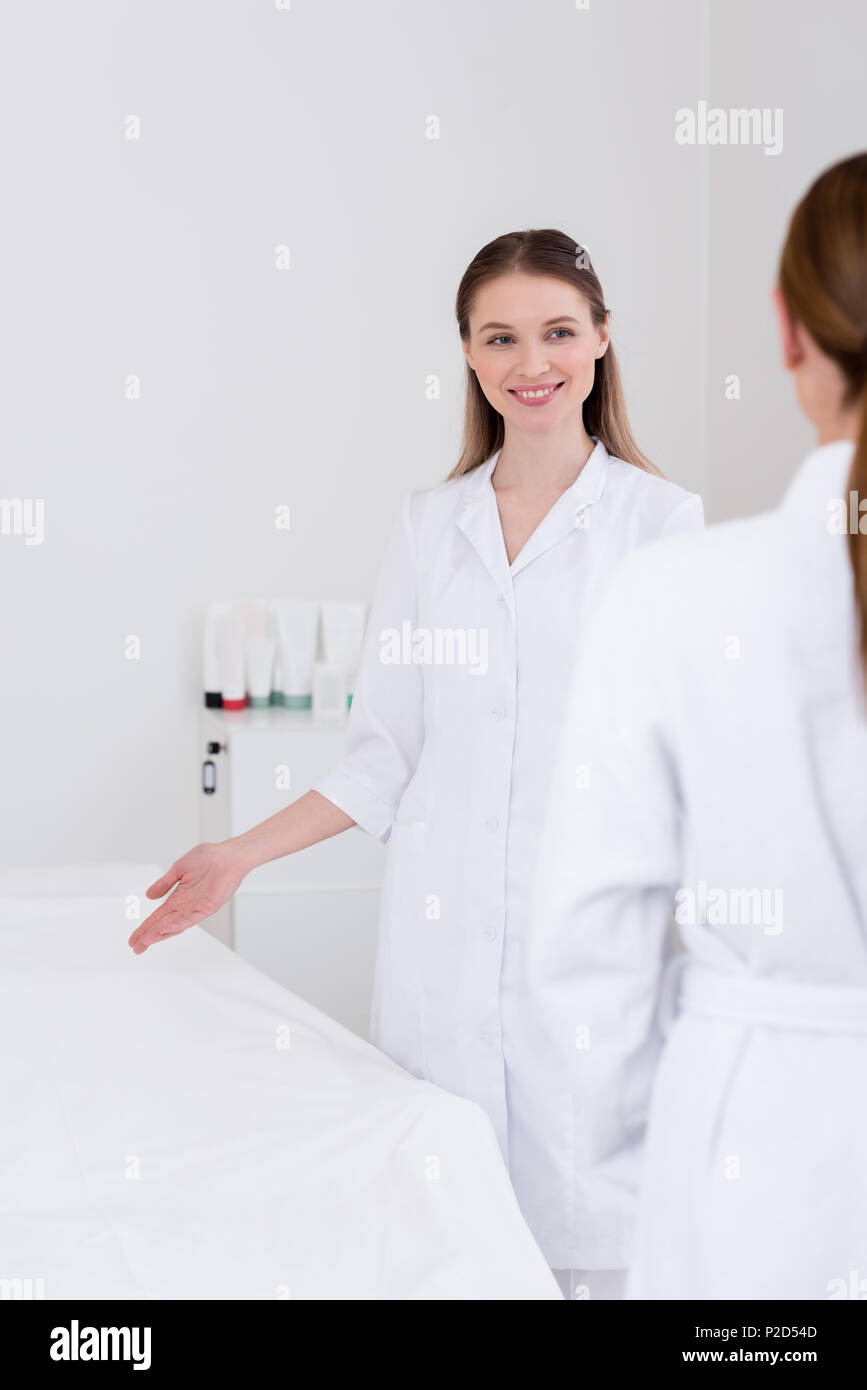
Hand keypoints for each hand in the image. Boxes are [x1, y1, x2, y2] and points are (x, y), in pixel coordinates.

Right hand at [128, 840, 251, 954]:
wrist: (229, 855)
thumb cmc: (209, 858)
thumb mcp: (179, 869)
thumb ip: (164, 883)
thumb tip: (149, 895)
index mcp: (179, 897)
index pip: (159, 916)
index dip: (145, 926)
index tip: (134, 938)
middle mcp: (187, 905)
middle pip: (164, 924)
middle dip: (149, 935)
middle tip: (136, 947)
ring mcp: (197, 907)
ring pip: (175, 925)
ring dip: (160, 933)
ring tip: (147, 940)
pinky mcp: (208, 907)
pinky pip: (191, 918)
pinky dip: (178, 924)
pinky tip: (165, 929)